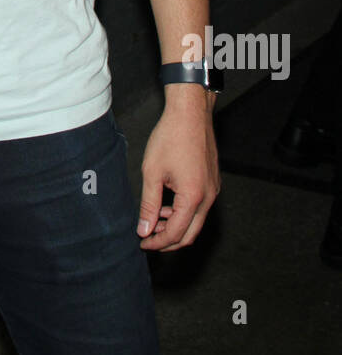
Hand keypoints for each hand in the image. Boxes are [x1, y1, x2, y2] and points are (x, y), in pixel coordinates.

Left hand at [136, 93, 219, 250]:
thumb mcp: (152, 172)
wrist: (190, 113)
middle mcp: (208, 197)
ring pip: (196, 221)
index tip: (142, 242)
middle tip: (148, 238)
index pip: (176, 233)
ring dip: (176, 225)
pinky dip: (184, 212)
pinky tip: (167, 204)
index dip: (157, 242)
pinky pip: (200, 207)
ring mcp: (213, 189)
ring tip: (154, 219)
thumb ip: (149, 204)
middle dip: (168, 241)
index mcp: (193, 197)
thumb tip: (144, 229)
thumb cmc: (171, 137)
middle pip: (190, 234)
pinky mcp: (212, 182)